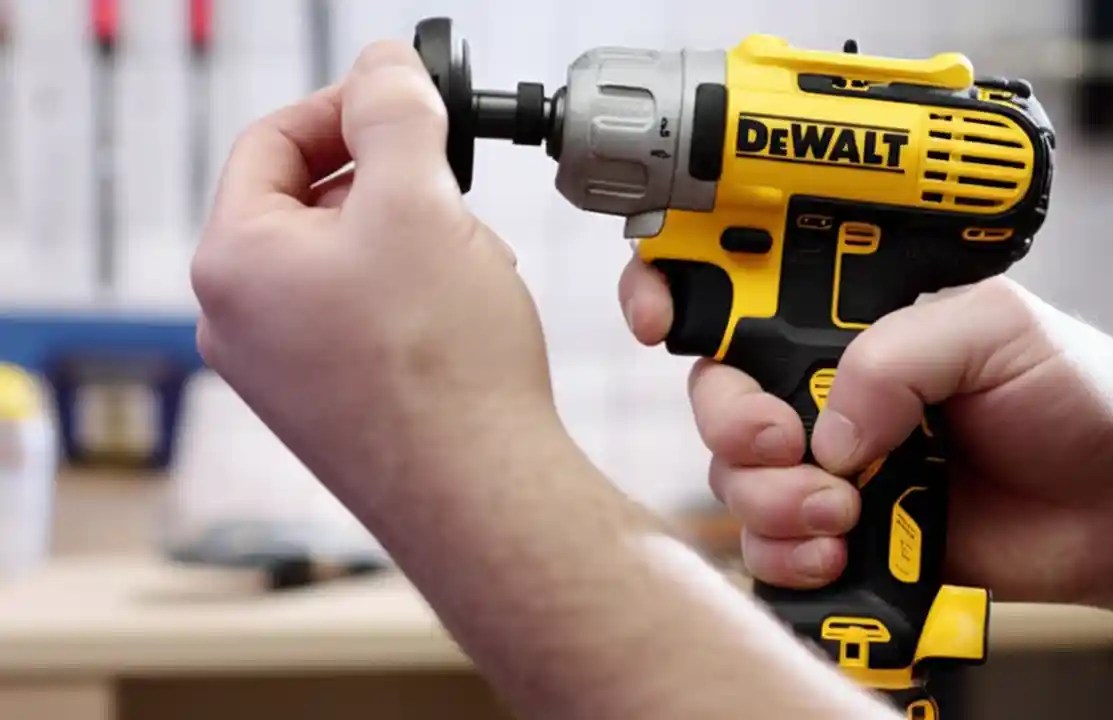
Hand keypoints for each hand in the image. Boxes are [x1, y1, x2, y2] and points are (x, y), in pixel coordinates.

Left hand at [192, 42, 557, 514]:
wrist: (482, 498)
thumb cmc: (443, 366)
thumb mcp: (420, 200)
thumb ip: (395, 112)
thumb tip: (384, 66)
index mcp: (234, 263)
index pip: (273, 142)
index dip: (345, 108)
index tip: (407, 105)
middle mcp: (241, 323)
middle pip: (312, 205)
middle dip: (392, 185)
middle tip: (453, 195)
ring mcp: (283, 374)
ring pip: (347, 263)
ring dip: (413, 242)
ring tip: (472, 269)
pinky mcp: (331, 407)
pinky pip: (364, 320)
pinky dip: (416, 299)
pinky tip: (466, 321)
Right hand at [619, 264, 1112, 607]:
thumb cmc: (1068, 389)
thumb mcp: (994, 325)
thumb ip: (897, 354)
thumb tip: (828, 430)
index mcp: (842, 323)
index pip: (733, 294)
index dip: (671, 294)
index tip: (659, 320)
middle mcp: (820, 390)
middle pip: (713, 398)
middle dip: (732, 426)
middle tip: (792, 445)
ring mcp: (826, 466)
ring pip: (734, 480)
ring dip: (771, 501)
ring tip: (845, 512)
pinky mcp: (840, 535)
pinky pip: (771, 549)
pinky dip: (788, 556)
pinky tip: (840, 552)